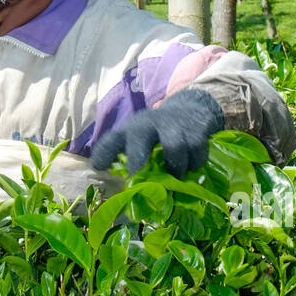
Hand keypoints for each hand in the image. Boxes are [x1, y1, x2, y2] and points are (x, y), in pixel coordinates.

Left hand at [90, 87, 224, 178]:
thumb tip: (123, 186)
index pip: (113, 139)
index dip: (105, 153)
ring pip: (174, 148)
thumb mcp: (141, 139)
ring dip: (176, 167)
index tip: (99, 167)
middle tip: (137, 175)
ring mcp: (173, 125)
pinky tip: (192, 166)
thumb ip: (130, 158)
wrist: (190, 109)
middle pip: (140, 138)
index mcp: (131, 129)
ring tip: (176, 174)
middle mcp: (149, 124)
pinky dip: (195, 163)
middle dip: (138, 157)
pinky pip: (196, 151)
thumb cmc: (158, 132)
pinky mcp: (196, 130)